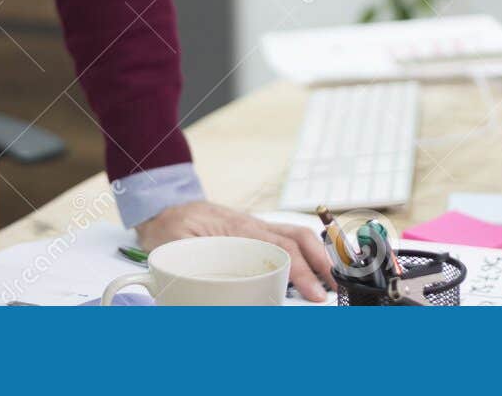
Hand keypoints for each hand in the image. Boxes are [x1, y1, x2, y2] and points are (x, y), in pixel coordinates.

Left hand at [134, 201, 334, 301]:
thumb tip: (200, 294)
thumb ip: (187, 267)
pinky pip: (287, 239)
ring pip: (297, 235)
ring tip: (331, 280)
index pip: (280, 248)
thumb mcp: (174, 247)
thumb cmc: (171, 227)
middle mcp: (253, 226)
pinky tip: (314, 268)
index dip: (301, 272)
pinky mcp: (255, 234)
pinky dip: (306, 252)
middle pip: (297, 238)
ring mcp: (256, 228)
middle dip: (321, 263)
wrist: (166, 206)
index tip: (315, 293)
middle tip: (334, 290)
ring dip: (318, 256)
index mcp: (238, 229)